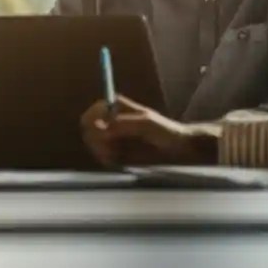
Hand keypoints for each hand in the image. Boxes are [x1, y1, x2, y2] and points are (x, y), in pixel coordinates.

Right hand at [80, 96, 212, 166]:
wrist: (179, 149)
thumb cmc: (166, 130)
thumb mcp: (145, 124)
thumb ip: (121, 125)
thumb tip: (98, 129)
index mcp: (115, 107)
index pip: (91, 114)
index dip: (91, 124)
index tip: (101, 134)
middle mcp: (110, 121)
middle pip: (88, 131)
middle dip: (96, 141)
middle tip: (111, 148)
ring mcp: (113, 138)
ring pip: (93, 146)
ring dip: (102, 151)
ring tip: (118, 154)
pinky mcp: (117, 153)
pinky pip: (102, 157)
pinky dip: (108, 160)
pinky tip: (120, 160)